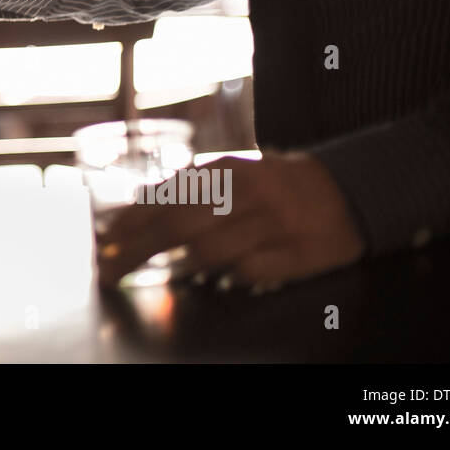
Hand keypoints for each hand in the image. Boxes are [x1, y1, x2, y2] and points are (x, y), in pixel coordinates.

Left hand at [97, 153, 365, 290]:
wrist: (343, 192)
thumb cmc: (273, 185)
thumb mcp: (233, 173)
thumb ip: (192, 189)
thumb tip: (136, 210)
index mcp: (228, 169)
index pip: (169, 194)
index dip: (132, 219)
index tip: (105, 239)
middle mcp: (248, 192)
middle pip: (181, 225)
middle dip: (138, 250)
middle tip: (110, 269)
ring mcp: (273, 223)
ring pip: (212, 251)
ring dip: (181, 266)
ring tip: (163, 273)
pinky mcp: (297, 253)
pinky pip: (249, 272)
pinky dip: (229, 277)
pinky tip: (219, 280)